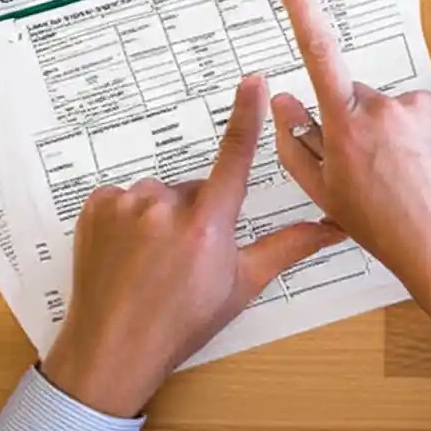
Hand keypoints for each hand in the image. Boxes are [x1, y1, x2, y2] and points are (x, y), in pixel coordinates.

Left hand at [40, 75, 345, 417]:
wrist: (114, 350)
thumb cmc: (182, 322)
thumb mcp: (242, 284)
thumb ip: (289, 246)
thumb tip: (333, 228)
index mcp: (208, 224)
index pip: (236, 157)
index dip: (246, 115)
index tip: (253, 80)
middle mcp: (166, 208)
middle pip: (196, 188)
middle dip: (199, 212)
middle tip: (189, 258)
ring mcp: (127, 206)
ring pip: (159, 195)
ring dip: (162, 217)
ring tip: (155, 260)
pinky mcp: (97, 208)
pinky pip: (124, 198)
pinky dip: (129, 219)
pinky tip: (129, 252)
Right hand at [268, 0, 430, 328]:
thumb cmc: (388, 231)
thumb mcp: (326, 194)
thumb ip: (295, 142)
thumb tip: (282, 100)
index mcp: (346, 127)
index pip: (316, 51)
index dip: (299, 3)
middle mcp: (385, 108)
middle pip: (356, 97)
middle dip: (357, 122)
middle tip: (373, 170)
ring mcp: (422, 105)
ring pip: (393, 107)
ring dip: (395, 132)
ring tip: (406, 176)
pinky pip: (425, 110)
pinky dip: (424, 133)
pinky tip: (429, 166)